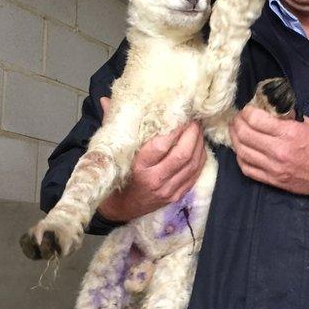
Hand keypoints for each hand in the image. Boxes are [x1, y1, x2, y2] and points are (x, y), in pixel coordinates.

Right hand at [97, 97, 206, 222]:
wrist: (121, 209)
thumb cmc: (116, 177)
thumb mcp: (111, 152)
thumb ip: (111, 125)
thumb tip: (107, 99)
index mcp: (139, 168)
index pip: (160, 146)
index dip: (174, 129)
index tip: (180, 115)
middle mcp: (155, 180)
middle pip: (182, 155)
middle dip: (192, 134)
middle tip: (194, 119)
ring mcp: (169, 190)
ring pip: (192, 164)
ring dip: (199, 144)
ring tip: (198, 129)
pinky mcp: (177, 195)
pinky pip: (195, 174)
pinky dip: (200, 157)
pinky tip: (199, 145)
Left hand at [229, 106, 308, 206]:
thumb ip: (287, 116)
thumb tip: (269, 108)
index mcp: (289, 133)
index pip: (256, 119)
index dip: (246, 111)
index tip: (247, 109)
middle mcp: (279, 151)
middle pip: (244, 135)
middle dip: (237, 123)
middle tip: (238, 118)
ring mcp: (273, 168)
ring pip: (242, 152)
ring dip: (235, 139)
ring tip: (235, 131)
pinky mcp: (272, 180)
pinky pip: (247, 169)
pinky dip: (240, 157)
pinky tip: (241, 149)